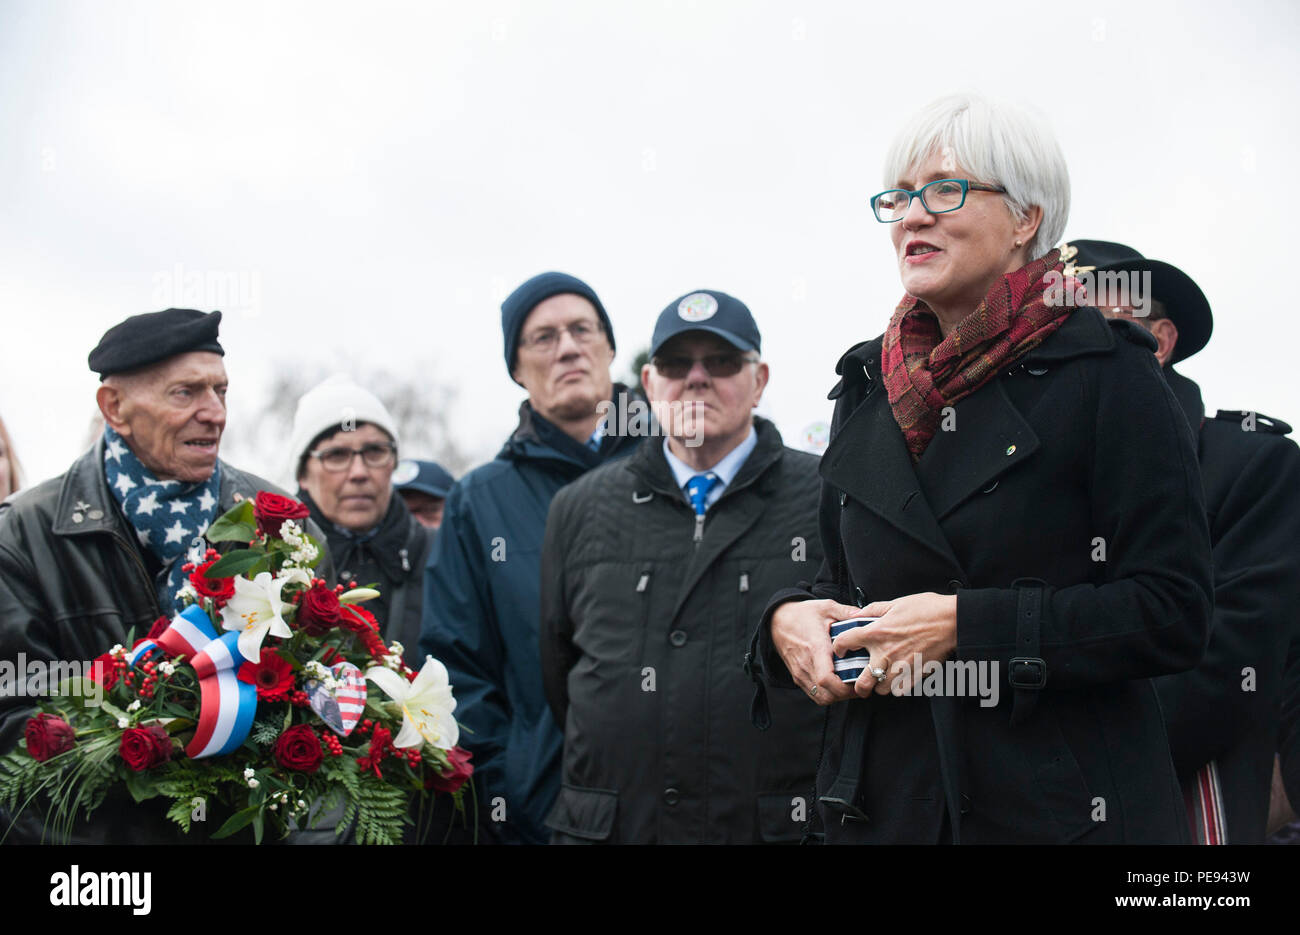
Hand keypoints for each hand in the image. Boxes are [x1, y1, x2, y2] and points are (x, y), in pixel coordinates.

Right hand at [771, 599, 860, 705]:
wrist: (777, 620)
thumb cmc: (802, 614)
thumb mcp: (826, 607)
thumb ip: (847, 612)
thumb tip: (865, 615)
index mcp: (815, 648)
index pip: (826, 679)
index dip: (844, 688)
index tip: (858, 682)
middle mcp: (806, 664)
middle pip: (826, 695)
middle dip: (845, 695)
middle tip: (858, 685)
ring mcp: (800, 672)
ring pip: (820, 698)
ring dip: (837, 696)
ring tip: (848, 685)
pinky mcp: (798, 676)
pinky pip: (814, 694)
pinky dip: (827, 694)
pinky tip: (836, 684)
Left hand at [831, 592, 957, 697]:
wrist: (952, 621)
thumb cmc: (926, 609)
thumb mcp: (896, 603)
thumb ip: (873, 610)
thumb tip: (858, 614)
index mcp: (877, 632)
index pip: (845, 642)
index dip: (838, 647)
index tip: (840, 650)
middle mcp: (886, 652)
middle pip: (862, 681)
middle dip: (858, 686)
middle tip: (859, 684)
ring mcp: (901, 667)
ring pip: (881, 689)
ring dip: (879, 686)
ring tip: (882, 679)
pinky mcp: (916, 675)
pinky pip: (900, 691)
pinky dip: (898, 688)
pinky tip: (898, 679)